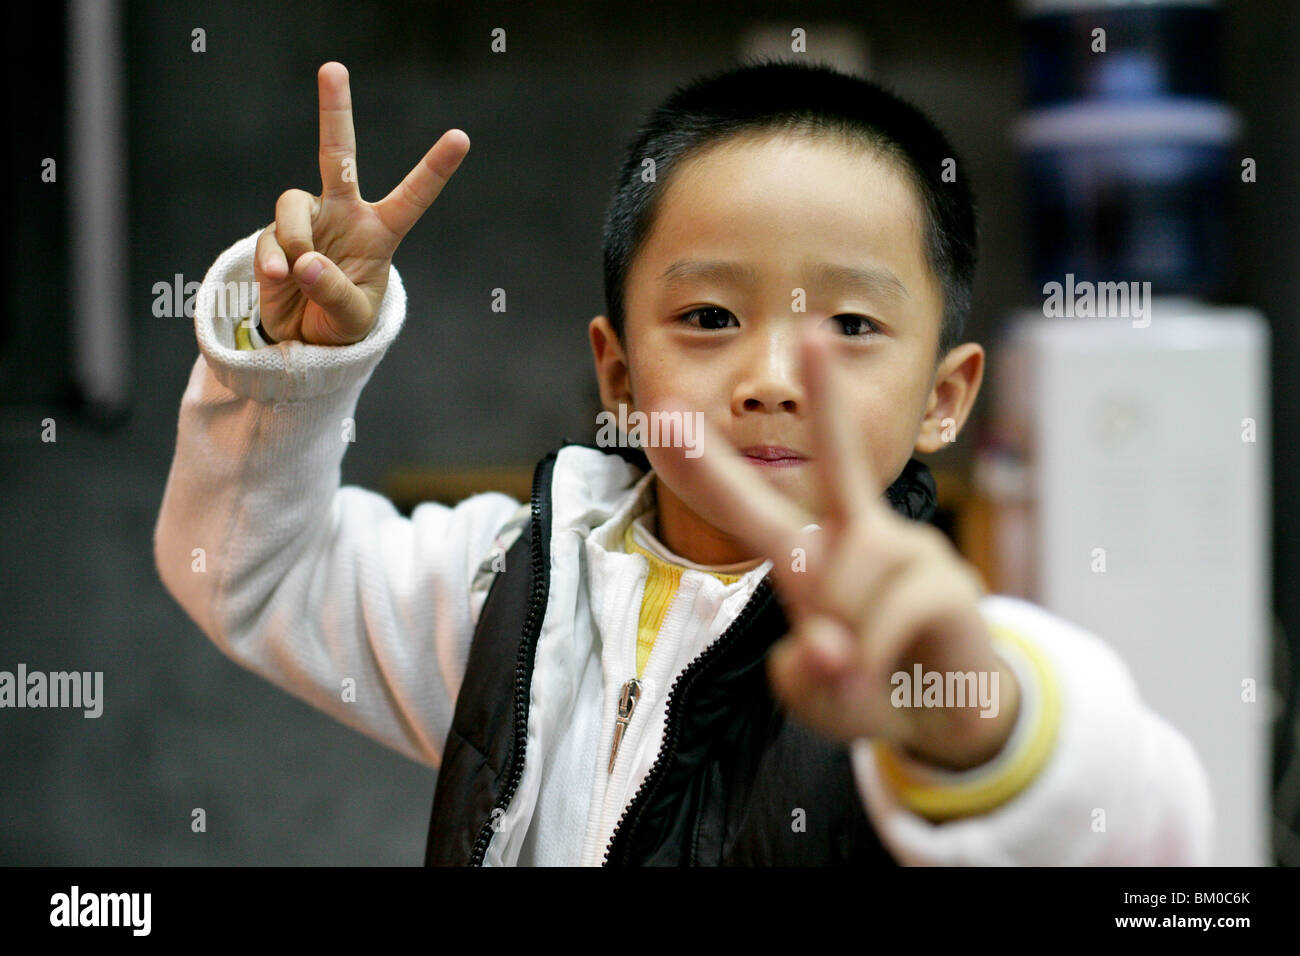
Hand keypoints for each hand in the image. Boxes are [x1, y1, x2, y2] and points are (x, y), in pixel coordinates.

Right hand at [253, 62, 469, 344]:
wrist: (302, 339)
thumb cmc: (340, 324)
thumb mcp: (352, 318)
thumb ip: (335, 293)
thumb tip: (305, 261)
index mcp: (380, 232)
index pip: (413, 197)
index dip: (435, 169)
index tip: (461, 137)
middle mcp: (344, 215)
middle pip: (338, 153)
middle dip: (335, 110)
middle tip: (333, 67)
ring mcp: (307, 221)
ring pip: (291, 203)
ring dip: (294, 238)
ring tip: (297, 272)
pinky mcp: (274, 236)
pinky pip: (270, 238)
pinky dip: (271, 261)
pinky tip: (279, 279)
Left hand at [650, 327, 1018, 769]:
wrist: (950, 711)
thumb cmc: (871, 686)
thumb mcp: (821, 700)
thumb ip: (806, 680)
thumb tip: (828, 648)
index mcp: (808, 554)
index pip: (750, 503)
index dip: (705, 466)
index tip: (662, 415)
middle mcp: (856, 536)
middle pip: (839, 458)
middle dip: (827, 396)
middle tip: (811, 328)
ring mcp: (904, 550)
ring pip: (845, 585)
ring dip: (843, 644)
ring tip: (861, 669)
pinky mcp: (946, 579)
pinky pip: (887, 616)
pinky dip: (872, 657)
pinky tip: (881, 670)